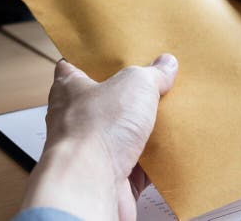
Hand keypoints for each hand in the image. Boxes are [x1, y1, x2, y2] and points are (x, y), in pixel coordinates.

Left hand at [22, 55, 178, 220]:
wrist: (91, 184)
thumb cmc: (94, 131)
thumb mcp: (134, 83)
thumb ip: (152, 73)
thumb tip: (165, 64)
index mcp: (70, 89)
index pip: (72, 68)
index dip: (89, 61)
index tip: (108, 56)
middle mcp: (76, 120)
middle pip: (104, 102)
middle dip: (128, 96)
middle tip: (151, 84)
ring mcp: (93, 149)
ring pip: (122, 135)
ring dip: (143, 129)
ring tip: (167, 114)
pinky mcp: (111, 176)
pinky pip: (137, 165)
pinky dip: (153, 161)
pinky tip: (170, 149)